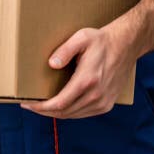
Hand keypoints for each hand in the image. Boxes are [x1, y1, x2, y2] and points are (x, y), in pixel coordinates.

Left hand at [20, 25, 136, 118]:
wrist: (127, 45)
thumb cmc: (102, 40)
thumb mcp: (81, 38)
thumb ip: (65, 50)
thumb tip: (51, 64)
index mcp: (88, 80)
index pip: (59, 103)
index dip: (41, 107)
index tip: (27, 103)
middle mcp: (96, 95)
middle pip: (64, 112)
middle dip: (44, 111)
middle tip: (29, 105)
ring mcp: (103, 102)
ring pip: (73, 115)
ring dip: (55, 113)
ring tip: (41, 106)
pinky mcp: (107, 104)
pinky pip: (83, 114)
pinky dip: (69, 112)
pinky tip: (59, 106)